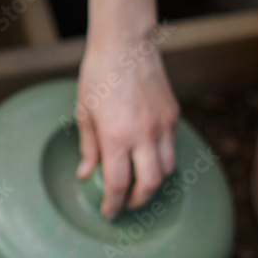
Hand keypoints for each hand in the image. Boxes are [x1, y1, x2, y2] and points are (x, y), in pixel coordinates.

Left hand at [76, 31, 179, 218]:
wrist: (125, 44)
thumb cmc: (97, 76)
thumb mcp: (83, 112)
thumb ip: (88, 147)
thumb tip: (86, 175)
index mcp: (116, 136)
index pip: (119, 184)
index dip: (114, 204)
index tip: (108, 212)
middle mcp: (143, 135)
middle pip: (150, 184)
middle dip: (138, 201)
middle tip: (126, 204)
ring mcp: (162, 125)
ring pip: (168, 169)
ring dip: (154, 183)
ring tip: (139, 184)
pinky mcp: (173, 114)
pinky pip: (172, 146)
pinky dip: (162, 159)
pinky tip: (148, 158)